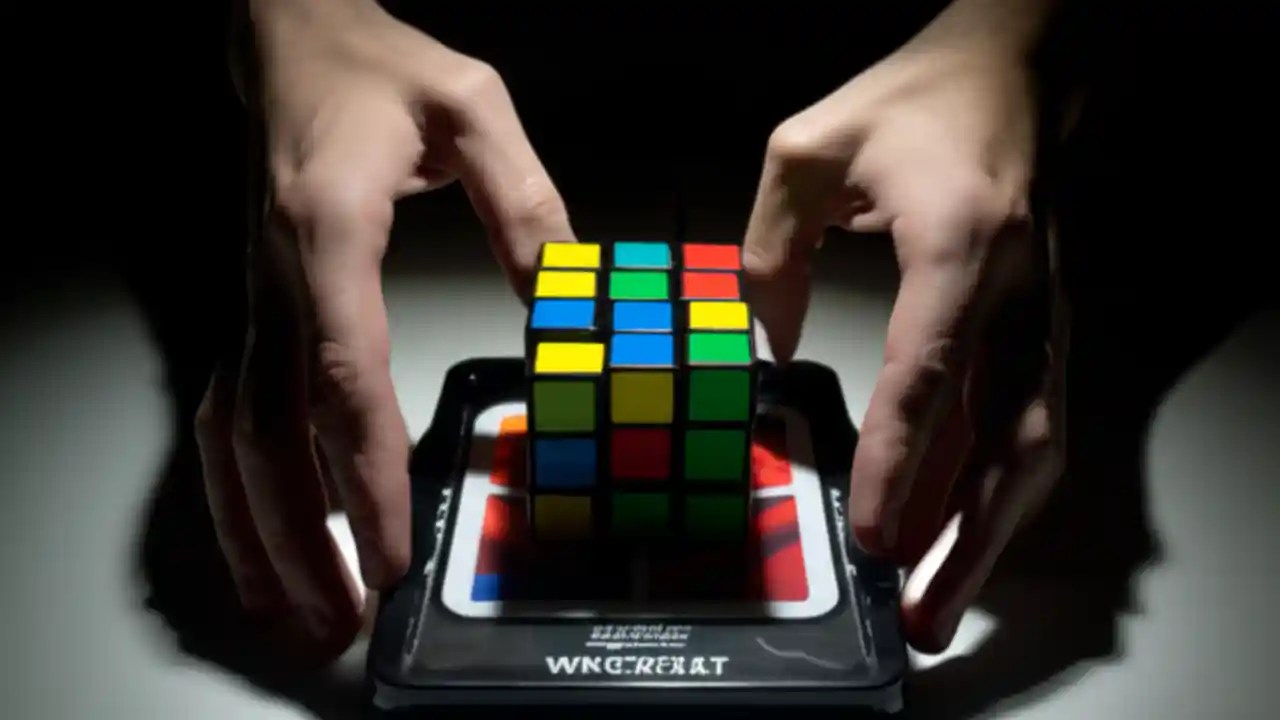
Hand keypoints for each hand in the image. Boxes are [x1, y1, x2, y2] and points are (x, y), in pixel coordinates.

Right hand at [196, 0, 573, 659]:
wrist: (289, 36)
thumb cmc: (374, 67)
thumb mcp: (472, 108)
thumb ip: (526, 204)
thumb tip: (566, 301)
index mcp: (330, 229)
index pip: (345, 373)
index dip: (366, 471)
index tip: (390, 544)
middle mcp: (278, 275)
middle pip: (277, 431)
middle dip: (307, 533)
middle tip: (343, 612)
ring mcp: (255, 295)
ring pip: (239, 435)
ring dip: (262, 528)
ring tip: (298, 606)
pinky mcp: (254, 306)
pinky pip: (230, 413)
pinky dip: (239, 486)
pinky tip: (264, 537)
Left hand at [743, 20, 1066, 652]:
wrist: (1017, 67)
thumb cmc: (920, 99)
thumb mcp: (809, 148)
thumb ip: (772, 248)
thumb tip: (764, 341)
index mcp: (961, 247)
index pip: (929, 375)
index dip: (898, 463)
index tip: (871, 533)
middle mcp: (1018, 295)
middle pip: (1009, 442)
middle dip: (967, 540)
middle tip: (922, 612)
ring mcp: (1042, 316)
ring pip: (1031, 448)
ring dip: (988, 533)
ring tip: (937, 599)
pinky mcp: (1041, 327)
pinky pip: (1025, 425)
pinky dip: (993, 490)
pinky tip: (952, 531)